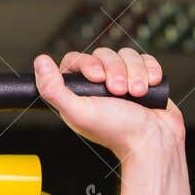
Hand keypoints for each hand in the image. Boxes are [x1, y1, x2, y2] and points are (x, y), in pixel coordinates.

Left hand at [33, 47, 183, 160]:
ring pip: (126, 55)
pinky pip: (145, 59)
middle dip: (115, 70)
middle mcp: (99, 86)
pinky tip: (149, 86)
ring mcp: (122, 80)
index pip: (75, 61)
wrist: (153, 139)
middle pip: (103, 54)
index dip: (87, 64)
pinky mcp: (143, 78)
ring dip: (134, 72)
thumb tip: (40, 62)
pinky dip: (150, 70)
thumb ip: (53, 89)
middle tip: (119, 92)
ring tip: (137, 93)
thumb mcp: (78, 112)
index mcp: (79, 94)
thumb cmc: (117, 132)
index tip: (97, 78)